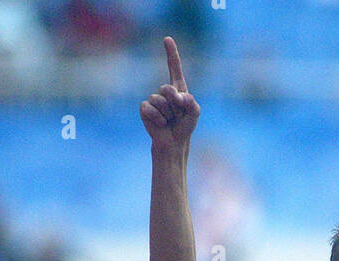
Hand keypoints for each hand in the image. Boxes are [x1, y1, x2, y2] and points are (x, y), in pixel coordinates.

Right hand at [140, 36, 199, 152]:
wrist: (173, 143)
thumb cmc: (184, 127)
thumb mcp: (194, 114)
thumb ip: (192, 103)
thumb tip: (182, 96)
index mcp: (178, 89)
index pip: (174, 68)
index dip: (171, 53)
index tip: (167, 39)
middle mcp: (164, 91)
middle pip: (167, 88)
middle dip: (175, 104)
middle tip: (178, 116)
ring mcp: (153, 99)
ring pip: (159, 100)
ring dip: (167, 114)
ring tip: (169, 121)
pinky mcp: (145, 109)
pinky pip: (150, 109)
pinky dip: (158, 119)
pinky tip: (161, 124)